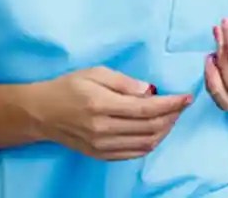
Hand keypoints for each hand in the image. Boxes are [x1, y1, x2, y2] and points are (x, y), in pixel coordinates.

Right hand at [23, 67, 190, 160]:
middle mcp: (103, 129)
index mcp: (102, 105)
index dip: (171, 104)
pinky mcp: (100, 155)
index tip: (187, 97)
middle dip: (172, 116)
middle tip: (181, 105)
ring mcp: (102, 146)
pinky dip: (150, 143)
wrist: (41, 113)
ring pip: (145, 143)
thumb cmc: (68, 87)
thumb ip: (124, 82)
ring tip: (171, 116)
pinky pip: (133, 153)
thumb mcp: (95, 73)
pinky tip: (156, 131)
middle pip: (150, 127)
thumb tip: (149, 90)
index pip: (146, 108)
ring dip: (164, 131)